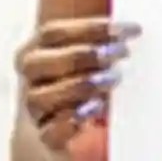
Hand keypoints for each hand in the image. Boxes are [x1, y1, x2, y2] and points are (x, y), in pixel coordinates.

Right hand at [14, 18, 141, 152]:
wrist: (63, 117)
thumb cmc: (80, 74)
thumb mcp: (85, 53)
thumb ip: (99, 40)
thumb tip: (130, 30)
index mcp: (34, 47)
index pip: (55, 32)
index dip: (92, 28)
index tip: (128, 30)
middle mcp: (31, 75)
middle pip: (53, 61)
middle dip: (90, 55)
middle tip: (122, 52)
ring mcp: (34, 105)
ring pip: (46, 95)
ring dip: (83, 84)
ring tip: (112, 79)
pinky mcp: (45, 133)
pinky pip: (52, 129)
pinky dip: (72, 119)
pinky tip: (95, 107)